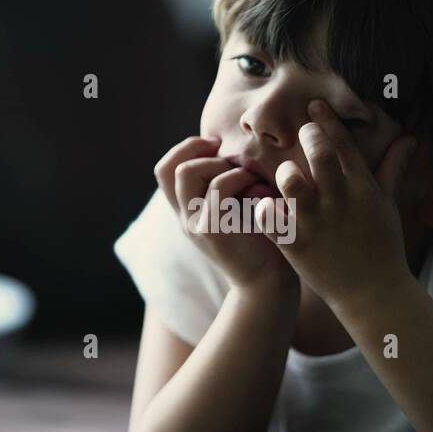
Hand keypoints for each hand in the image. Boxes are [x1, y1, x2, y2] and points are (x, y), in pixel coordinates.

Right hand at [154, 135, 297, 295]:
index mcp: (187, 212)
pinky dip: (240, 178)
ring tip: (249, 178)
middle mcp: (185, 219)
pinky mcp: (213, 231)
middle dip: (201, 152)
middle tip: (232, 160)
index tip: (217, 147)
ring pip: (188, 172)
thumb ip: (222, 187)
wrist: (268, 284)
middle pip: (170, 167)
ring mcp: (195, 225)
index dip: (185, 149)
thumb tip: (225, 150)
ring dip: (222, 164)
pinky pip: (218, 187)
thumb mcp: (234, 210)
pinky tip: (259, 191)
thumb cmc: (260, 241)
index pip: (164, 170)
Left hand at [258, 100, 416, 308]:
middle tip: (303, 135)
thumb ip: (392, 168)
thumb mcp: (387, 204)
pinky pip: (268, 216)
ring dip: (284, 174)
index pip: (343, 143)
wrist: (373, 293)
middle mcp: (339, 201)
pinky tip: (268, 208)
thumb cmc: (381, 246)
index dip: (327, 120)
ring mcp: (315, 222)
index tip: (314, 105)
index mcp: (361, 188)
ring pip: (290, 181)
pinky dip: (264, 208)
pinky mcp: (295, 244)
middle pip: (319, 153)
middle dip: (308, 136)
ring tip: (287, 178)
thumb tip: (409, 138)